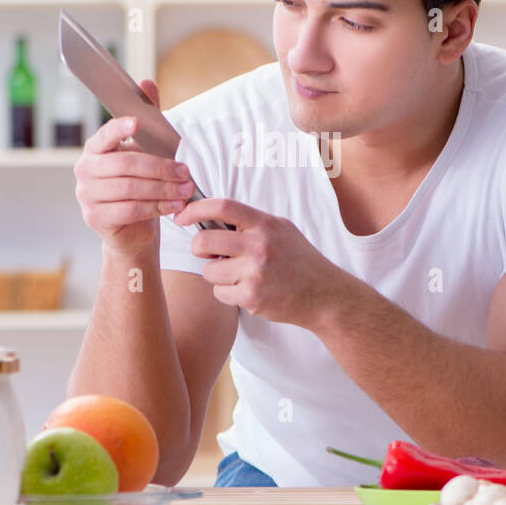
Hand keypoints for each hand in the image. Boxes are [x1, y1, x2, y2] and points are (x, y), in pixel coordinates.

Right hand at [73, 78, 195, 257]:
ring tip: (185, 190)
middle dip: (161, 168)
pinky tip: (174, 206)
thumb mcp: (146, 151)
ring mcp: (86, 195)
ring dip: (163, 189)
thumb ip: (147, 117)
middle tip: (185, 172)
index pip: (104, 135)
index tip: (137, 122)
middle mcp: (85, 170)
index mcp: (95, 149)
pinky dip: (157, 207)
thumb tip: (146, 82)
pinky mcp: (95, 217)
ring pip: (131, 188)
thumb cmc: (139, 185)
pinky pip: (130, 210)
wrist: (131, 229)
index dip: (119, 128)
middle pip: (126, 164)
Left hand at [172, 197, 347, 325]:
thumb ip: (250, 223)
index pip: (222, 206)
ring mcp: (255, 273)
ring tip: (237, 274)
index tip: (181, 216)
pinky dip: (226, 292)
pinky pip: (219, 293)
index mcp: (265, 224)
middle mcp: (260, 246)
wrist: (324, 294)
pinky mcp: (252, 298)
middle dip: (199, 248)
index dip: (195, 209)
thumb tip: (210, 216)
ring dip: (215, 274)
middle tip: (207, 253)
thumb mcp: (280, 230)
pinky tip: (246, 290)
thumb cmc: (299, 260)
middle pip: (204, 241)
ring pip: (208, 271)